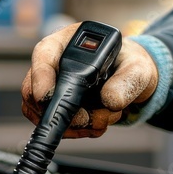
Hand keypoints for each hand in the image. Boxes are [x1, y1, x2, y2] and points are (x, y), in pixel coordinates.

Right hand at [21, 23, 158, 137]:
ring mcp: (53, 86)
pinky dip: (76, 131)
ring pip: (42, 112)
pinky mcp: (57, 106)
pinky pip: (54, 124)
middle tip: (86, 120)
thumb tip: (110, 100)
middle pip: (34, 89)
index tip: (48, 97)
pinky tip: (97, 123)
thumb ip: (127, 81)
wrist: (132, 80)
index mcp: (70, 42)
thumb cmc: (130, 65)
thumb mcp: (138, 68)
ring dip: (73, 125)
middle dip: (60, 110)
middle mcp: (55, 63)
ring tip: (103, 118)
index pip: (44, 54)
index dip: (41, 77)